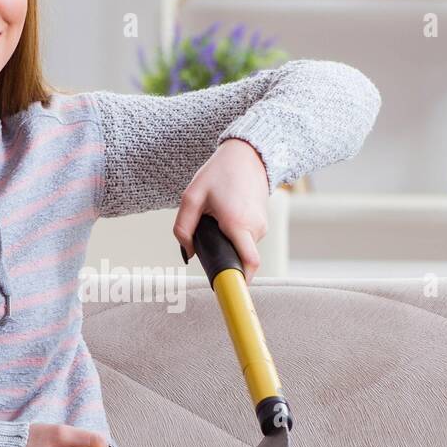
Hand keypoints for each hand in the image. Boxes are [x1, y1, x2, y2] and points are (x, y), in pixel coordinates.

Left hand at [174, 138, 268, 282]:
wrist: (248, 154)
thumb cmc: (219, 173)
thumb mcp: (191, 197)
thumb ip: (183, 228)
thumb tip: (187, 253)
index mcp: (237, 223)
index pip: (249, 263)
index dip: (240, 281)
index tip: (230, 291)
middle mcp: (255, 228)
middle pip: (239, 257)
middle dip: (223, 254)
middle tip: (208, 235)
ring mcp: (262, 226)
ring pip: (242, 247)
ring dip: (228, 240)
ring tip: (217, 216)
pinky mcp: (263, 223)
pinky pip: (247, 238)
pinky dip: (235, 234)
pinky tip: (226, 214)